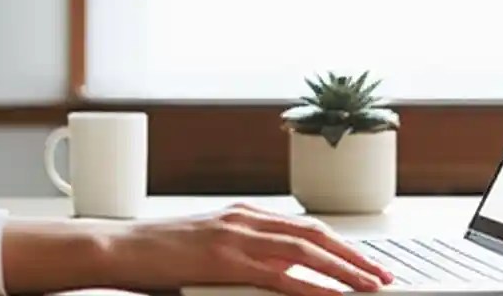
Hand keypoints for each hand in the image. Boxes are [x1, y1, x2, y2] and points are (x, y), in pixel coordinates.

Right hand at [107, 201, 394, 294]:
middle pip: (313, 233)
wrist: (119, 247)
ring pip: (304, 250)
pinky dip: (311, 287)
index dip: (338, 243)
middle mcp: (243, 219)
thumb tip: (281, 273)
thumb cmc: (157, 253)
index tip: (363, 260)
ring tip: (370, 284)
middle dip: (353, 255)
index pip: (303, 226)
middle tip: (382, 274)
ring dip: (343, 268)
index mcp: (241, 214)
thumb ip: (244, 254)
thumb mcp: (207, 247)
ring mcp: (234, 237)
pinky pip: (278, 275)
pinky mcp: (223, 260)